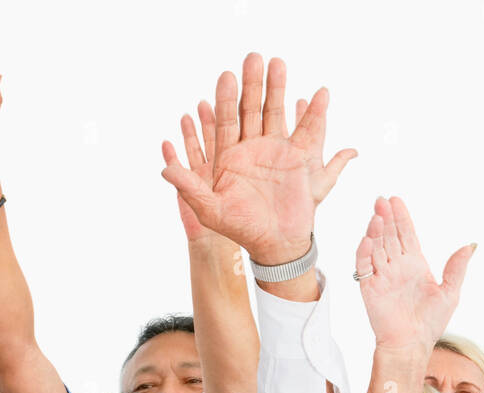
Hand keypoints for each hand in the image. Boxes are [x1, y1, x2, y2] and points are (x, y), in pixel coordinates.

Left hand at [161, 53, 349, 264]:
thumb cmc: (241, 229)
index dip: (225, 100)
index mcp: (228, 157)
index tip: (226, 76)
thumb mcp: (210, 210)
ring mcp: (275, 149)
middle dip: (251, 85)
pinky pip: (307, 130)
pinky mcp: (298, 156)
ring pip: (274, 112)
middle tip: (253, 57)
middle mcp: (251, 148)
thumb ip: (188, 187)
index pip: (226, 121)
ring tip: (277, 62)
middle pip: (250, 110)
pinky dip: (314, 112)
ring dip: (276, 88)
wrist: (275, 244)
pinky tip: (319, 92)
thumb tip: (164, 169)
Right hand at [354, 197, 474, 354]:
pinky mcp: (369, 289)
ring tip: (377, 215)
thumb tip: (470, 245)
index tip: (396, 200)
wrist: (412, 345)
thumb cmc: (431, 323)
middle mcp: (396, 268)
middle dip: (386, 218)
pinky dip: (364, 252)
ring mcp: (382, 277)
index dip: (401, 218)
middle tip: (381, 200)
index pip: (406, 235)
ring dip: (375, 230)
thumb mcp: (451, 292)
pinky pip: (364, 267)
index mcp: (415, 266)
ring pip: (376, 247)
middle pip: (389, 236)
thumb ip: (457, 267)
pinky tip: (367, 239)